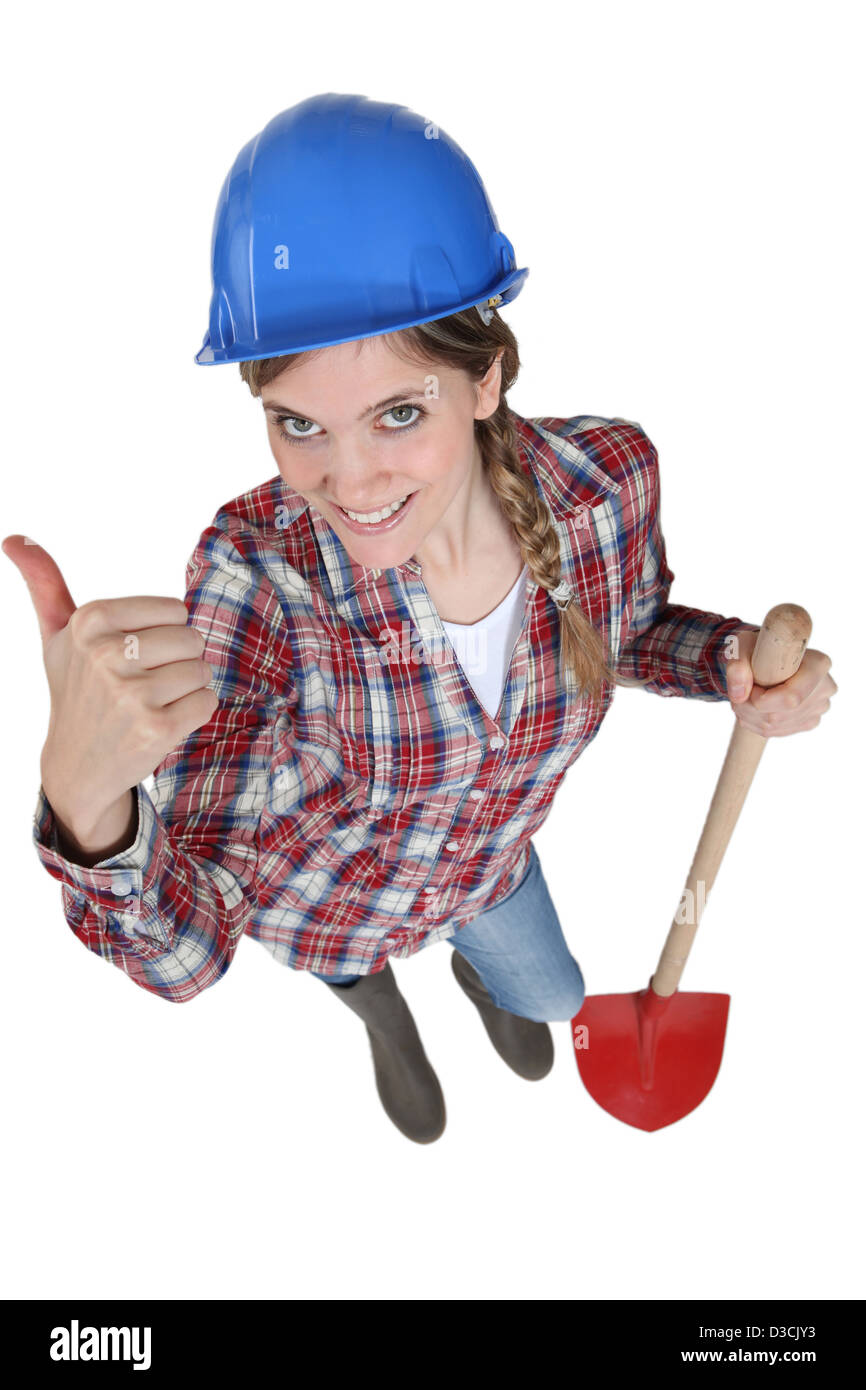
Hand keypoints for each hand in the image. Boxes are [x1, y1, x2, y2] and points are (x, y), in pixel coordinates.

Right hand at [2, 533, 218, 831]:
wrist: (76, 765)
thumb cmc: (76, 691)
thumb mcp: (57, 636)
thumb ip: (45, 583)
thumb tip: (13, 537)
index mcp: (90, 621)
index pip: (175, 610)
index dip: (165, 634)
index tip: (134, 656)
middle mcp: (107, 653)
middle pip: (192, 638)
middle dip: (180, 661)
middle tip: (146, 684)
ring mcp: (131, 692)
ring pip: (202, 670)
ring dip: (188, 688)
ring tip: (153, 703)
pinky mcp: (155, 726)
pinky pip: (208, 700)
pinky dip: (196, 711)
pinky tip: (164, 721)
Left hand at [722, 626, 836, 736]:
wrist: (768, 656)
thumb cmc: (758, 648)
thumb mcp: (742, 647)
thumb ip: (737, 666)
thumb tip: (738, 695)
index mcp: (818, 664)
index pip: (791, 697)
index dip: (761, 700)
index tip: (748, 688)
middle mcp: (825, 687)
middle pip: (780, 714)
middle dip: (750, 709)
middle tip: (739, 694)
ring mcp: (819, 707)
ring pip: (776, 725)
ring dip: (750, 717)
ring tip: (744, 698)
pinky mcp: (810, 721)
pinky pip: (777, 732)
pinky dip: (757, 724)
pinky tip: (753, 708)